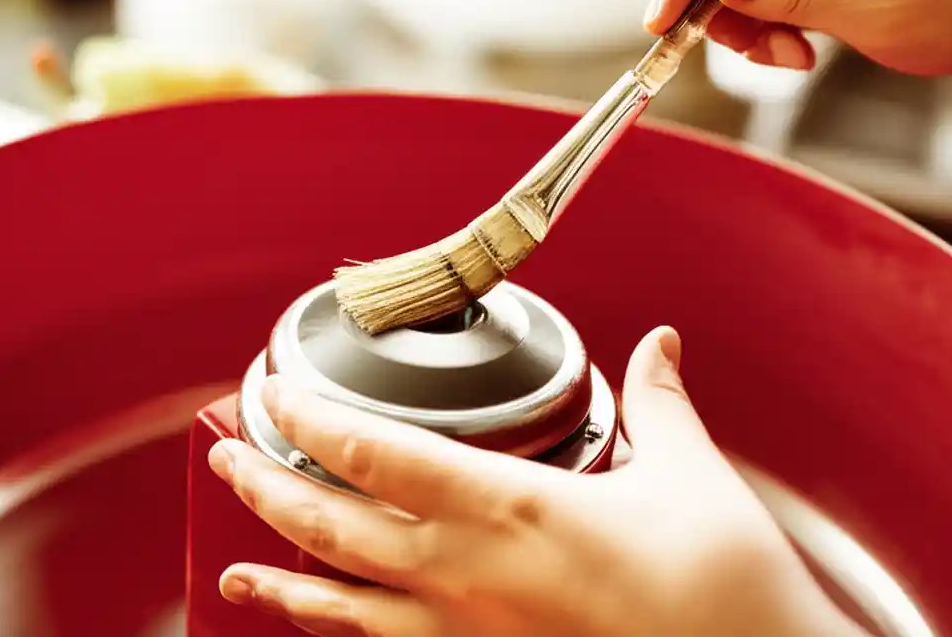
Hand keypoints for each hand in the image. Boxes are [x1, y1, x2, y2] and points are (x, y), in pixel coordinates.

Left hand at [207, 327, 866, 635]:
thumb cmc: (727, 591)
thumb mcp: (692, 477)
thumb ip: (660, 402)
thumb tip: (661, 344)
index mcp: (513, 507)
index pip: (376, 455)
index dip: (310, 421)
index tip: (271, 393)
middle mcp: (472, 575)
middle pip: (332, 527)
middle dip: (266, 488)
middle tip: (225, 455)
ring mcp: (470, 635)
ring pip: (343, 604)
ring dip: (281, 574)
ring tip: (234, 563)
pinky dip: (337, 633)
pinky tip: (318, 625)